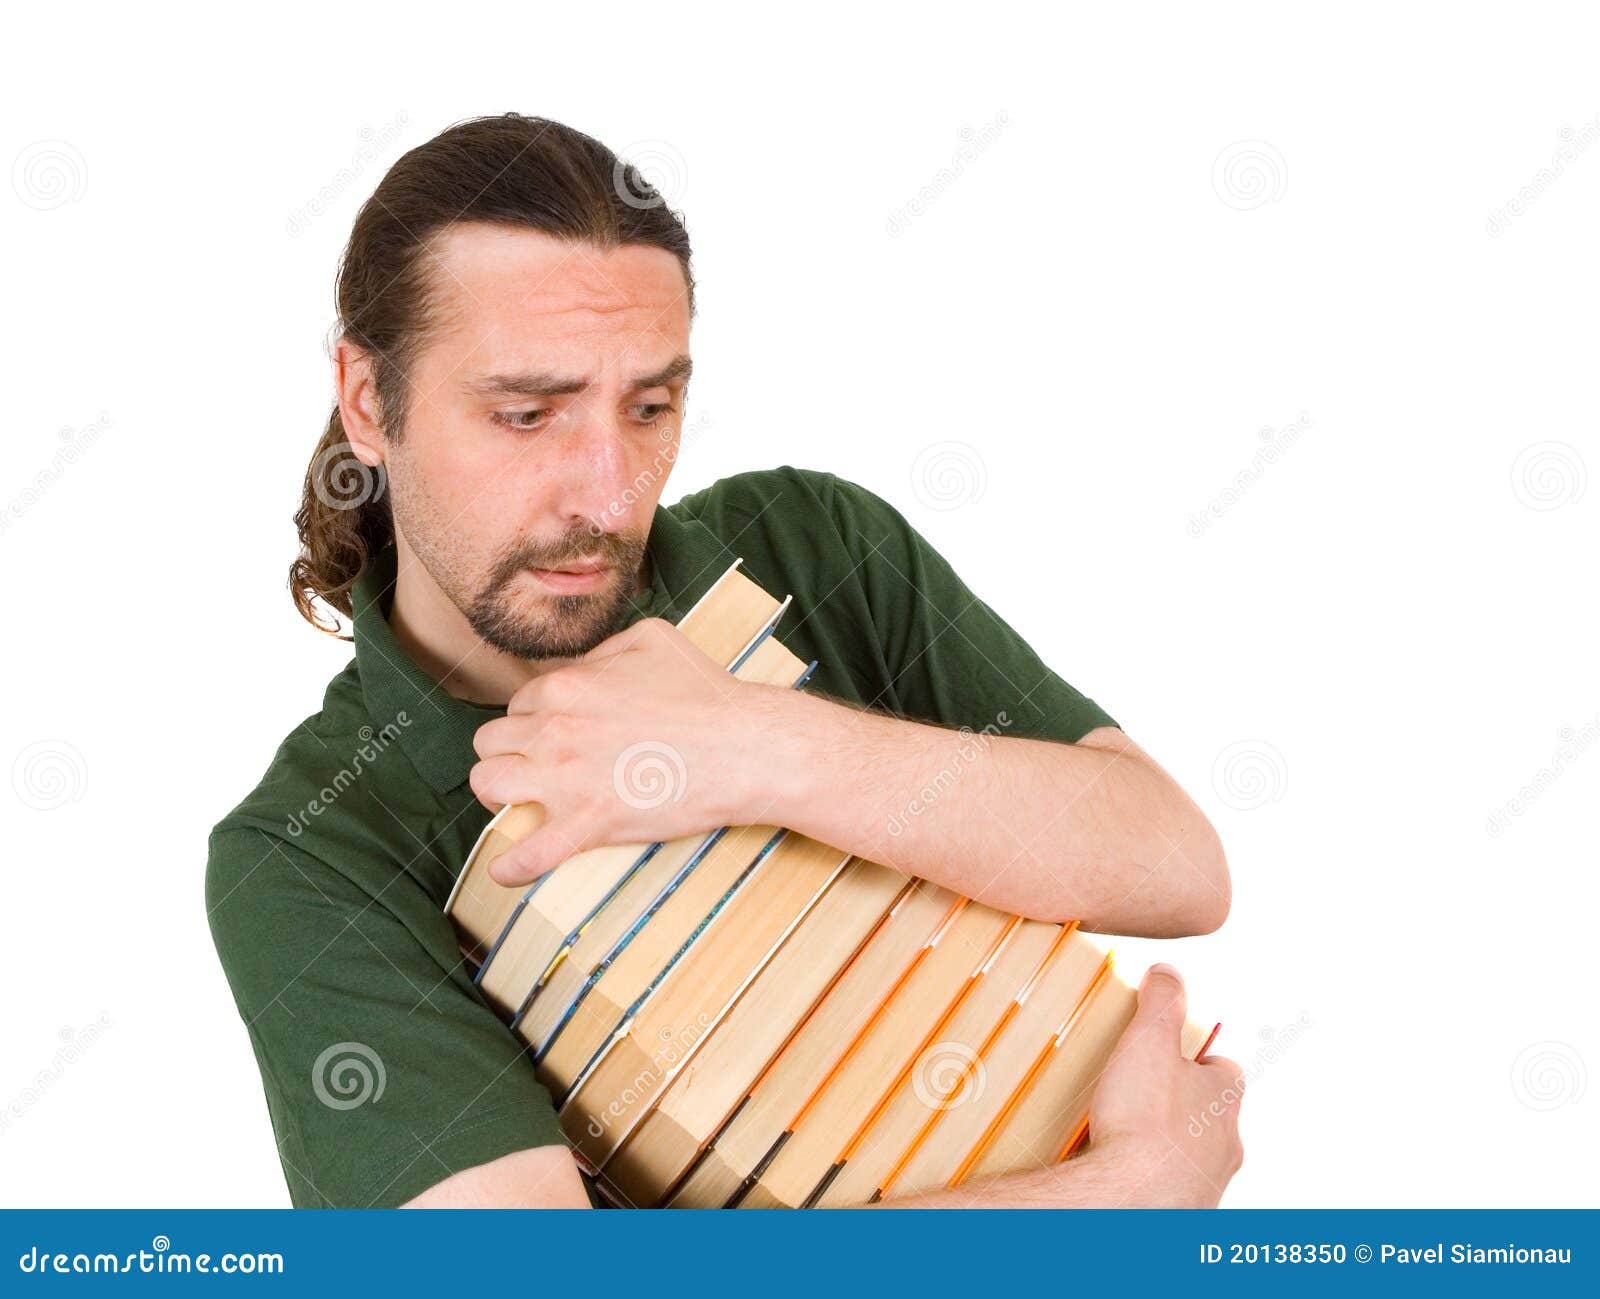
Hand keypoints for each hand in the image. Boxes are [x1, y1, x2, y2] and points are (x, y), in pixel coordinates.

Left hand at [468, 617, 782, 884]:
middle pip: (491, 743)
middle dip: (508, 752)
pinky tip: (506, 871)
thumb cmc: (706, 693)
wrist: (744, 747)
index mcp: (565, 686)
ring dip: (499, 795)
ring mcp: (565, 779)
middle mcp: (554, 730)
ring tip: (518, 803)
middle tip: (534, 765)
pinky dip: (512, 866)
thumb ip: (603, 650)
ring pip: (489, 786)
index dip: (533, 720)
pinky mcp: (588, 824)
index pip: (518, 704)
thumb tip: (583, 666)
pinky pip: (529, 854)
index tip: (552, 735)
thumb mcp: (651, 639)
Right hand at [1086, 964, 1244, 1206]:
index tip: (1169, 1057)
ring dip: (1169, 1147)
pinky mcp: (1185, 1215)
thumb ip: (1162, 1002)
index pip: (1224, 1069)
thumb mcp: (1149, 1040)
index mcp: (1226, 1098)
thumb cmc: (1144, 1121)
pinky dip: (1155, 1181)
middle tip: (1140, 1097)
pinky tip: (1124, 1174)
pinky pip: (1173, 1191)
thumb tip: (1169, 972)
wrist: (1131, 1202)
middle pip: (1210, 1115)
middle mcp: (1228, 1144)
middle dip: (1181, 1106)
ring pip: (1195, 1156)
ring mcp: (1209, 1184)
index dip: (1196, 1059)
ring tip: (1126, 1137)